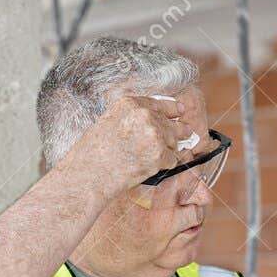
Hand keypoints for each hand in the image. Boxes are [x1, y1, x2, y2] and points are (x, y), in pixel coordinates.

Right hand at [58, 94, 186, 196]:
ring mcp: (153, 134)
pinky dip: (164, 165)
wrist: (90, 173)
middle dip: (179, 130)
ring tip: (153, 158)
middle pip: (172, 122)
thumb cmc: (93, 154)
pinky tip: (151, 167)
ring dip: (168, 150)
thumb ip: (132, 118)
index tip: (181, 111)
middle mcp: (144, 115)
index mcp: (130, 104)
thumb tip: (153, 123)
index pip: (160, 103)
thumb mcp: (110, 122)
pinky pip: (172, 159)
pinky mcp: (159, 153)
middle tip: (186, 133)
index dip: (173, 108)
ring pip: (174, 141)